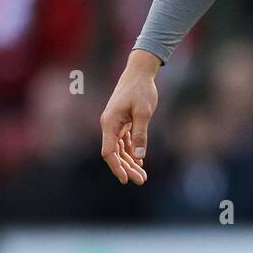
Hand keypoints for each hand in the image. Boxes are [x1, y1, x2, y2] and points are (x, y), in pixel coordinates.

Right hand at [100, 49, 159, 184]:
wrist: (140, 72)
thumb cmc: (141, 90)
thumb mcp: (144, 112)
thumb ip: (140, 134)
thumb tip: (139, 157)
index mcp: (110, 123)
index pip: (109, 152)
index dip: (116, 167)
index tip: (126, 180)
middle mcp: (109, 125)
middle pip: (115, 153)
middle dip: (127, 168)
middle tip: (141, 181)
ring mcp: (115, 124)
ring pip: (120, 149)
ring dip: (130, 162)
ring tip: (142, 175)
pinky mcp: (122, 121)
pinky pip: (124, 141)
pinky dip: (131, 152)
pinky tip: (139, 162)